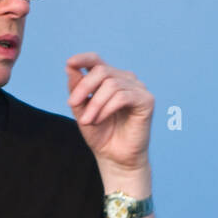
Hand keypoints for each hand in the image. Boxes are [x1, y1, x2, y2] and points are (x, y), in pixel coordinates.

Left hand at [66, 53, 153, 172]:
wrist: (115, 158)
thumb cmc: (100, 135)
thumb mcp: (82, 111)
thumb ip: (77, 90)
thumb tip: (70, 66)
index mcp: (110, 80)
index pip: (97, 61)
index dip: (84, 58)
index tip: (70, 62)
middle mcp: (125, 80)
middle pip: (102, 70)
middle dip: (84, 87)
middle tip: (72, 104)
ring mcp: (138, 88)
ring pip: (111, 85)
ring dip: (95, 104)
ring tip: (88, 121)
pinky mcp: (147, 100)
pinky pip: (122, 96)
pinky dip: (106, 108)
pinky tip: (99, 119)